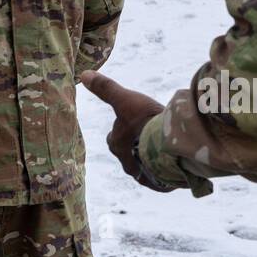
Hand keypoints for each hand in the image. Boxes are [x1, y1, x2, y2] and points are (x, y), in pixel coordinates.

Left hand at [80, 70, 170, 190]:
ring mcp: (147, 174)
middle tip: (144, 140)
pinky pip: (161, 180)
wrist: (173, 142)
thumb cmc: (144, 120)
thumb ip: (105, 88)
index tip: (126, 128)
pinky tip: (171, 167)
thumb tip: (83, 74)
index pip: (113, 141)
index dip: (118, 134)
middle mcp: (129, 163)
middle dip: (134, 150)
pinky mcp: (164, 182)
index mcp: (117, 145)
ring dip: (150, 162)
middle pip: (128, 157)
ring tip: (160, 153)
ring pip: (145, 169)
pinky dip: (164, 174)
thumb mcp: (124, 100)